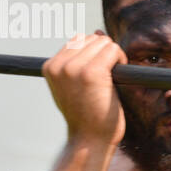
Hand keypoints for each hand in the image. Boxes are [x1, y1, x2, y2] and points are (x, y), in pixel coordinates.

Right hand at [42, 32, 125, 146]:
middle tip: (107, 76)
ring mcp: (73, 68)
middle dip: (104, 52)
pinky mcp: (91, 72)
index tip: (97, 74)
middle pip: (91, 38)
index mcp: (50, 67)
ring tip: (111, 78)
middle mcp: (58, 66)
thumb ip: (80, 59)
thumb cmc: (86, 114)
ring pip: (103, 42)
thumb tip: (97, 32)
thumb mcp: (75, 84)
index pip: (77, 41)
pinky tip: (117, 77)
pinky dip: (121, 60)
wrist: (89, 139)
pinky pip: (113, 50)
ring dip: (113, 56)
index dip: (93, 53)